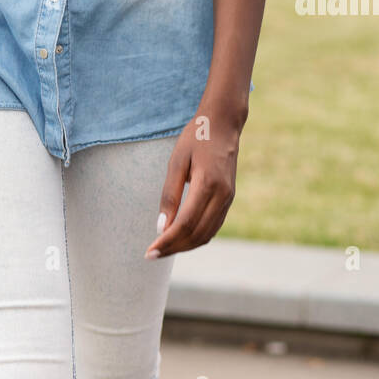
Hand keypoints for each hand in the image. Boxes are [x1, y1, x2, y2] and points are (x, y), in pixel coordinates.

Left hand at [144, 107, 240, 258]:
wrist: (223, 123)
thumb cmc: (196, 138)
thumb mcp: (177, 161)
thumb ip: (169, 195)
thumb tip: (161, 227)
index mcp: (208, 184)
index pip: (185, 224)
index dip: (167, 241)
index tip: (149, 251)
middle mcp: (222, 196)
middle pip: (197, 234)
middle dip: (173, 248)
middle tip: (152, 254)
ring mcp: (228, 199)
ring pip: (207, 235)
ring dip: (185, 246)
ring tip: (163, 249)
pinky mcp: (229, 199)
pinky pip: (213, 227)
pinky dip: (196, 237)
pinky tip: (180, 237)